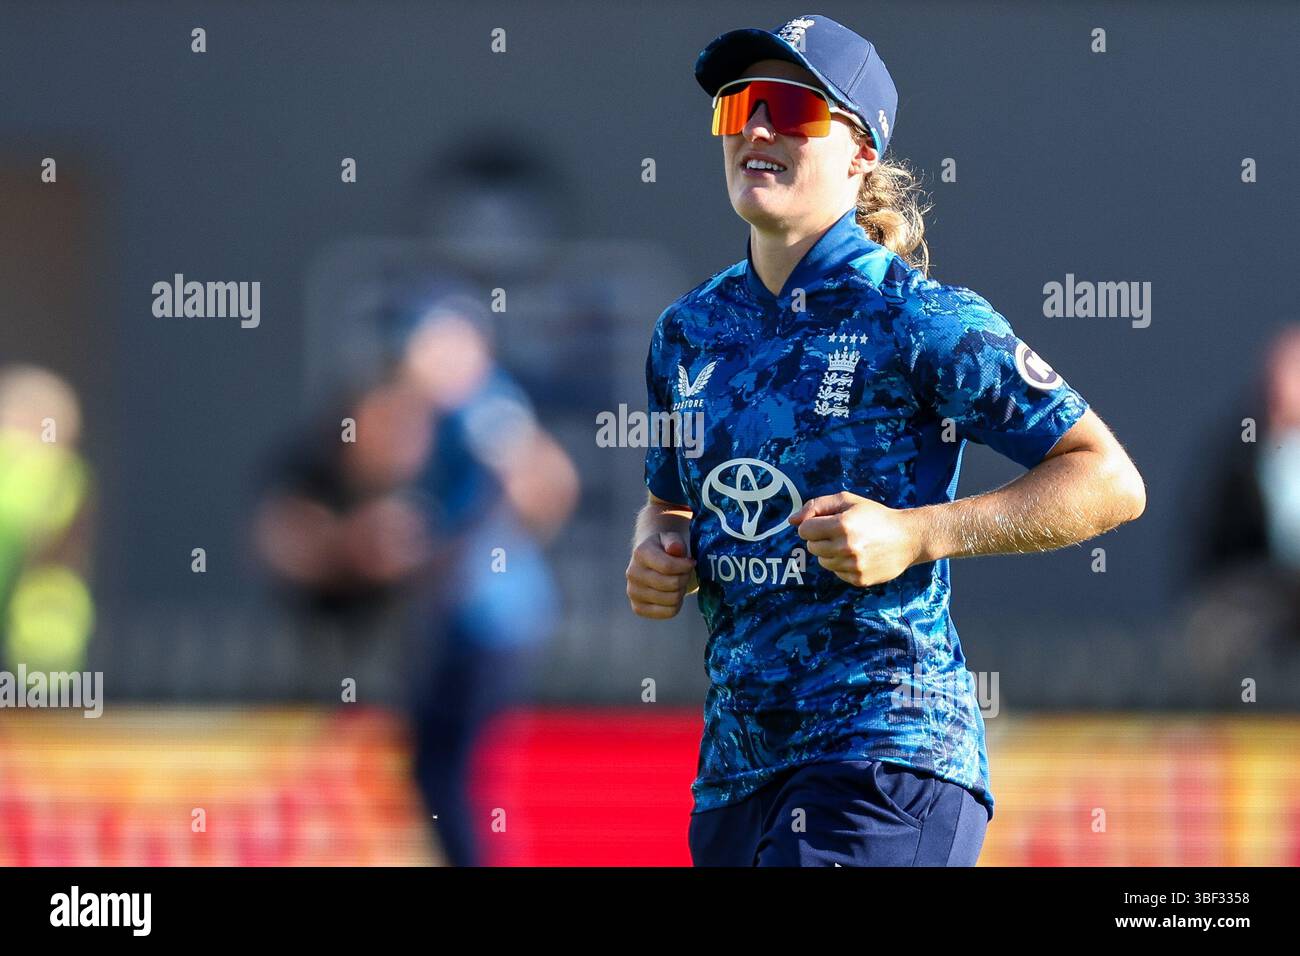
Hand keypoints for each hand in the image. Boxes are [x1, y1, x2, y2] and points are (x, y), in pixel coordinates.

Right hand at [626, 531, 696, 618]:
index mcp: (640, 553)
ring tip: (678, 582)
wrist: (648, 560)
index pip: (668, 566)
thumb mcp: (670, 538)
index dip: (686, 566)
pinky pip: (668, 612)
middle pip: (672, 584)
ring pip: (671, 600)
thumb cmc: (663, 549)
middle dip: (684, 578)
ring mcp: (633, 593)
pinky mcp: (638, 608)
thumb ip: (675, 542)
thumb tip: (675, 549)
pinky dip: (676, 604)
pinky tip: (673, 594)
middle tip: (685, 573)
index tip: (691, 563)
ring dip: (681, 591)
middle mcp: (633, 574)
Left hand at [788, 492, 921, 587]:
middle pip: (811, 547)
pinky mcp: (859, 580)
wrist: (908, 538)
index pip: (804, 530)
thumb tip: (792, 520)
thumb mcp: (847, 500)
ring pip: (823, 562)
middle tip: (839, 532)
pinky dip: (842, 565)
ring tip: (850, 544)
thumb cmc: (875, 515)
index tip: (824, 523)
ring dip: (830, 552)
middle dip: (820, 539)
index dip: (812, 525)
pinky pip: (837, 573)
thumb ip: (816, 506)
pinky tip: (858, 556)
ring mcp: (853, 566)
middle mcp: (846, 547)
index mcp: (842, 525)